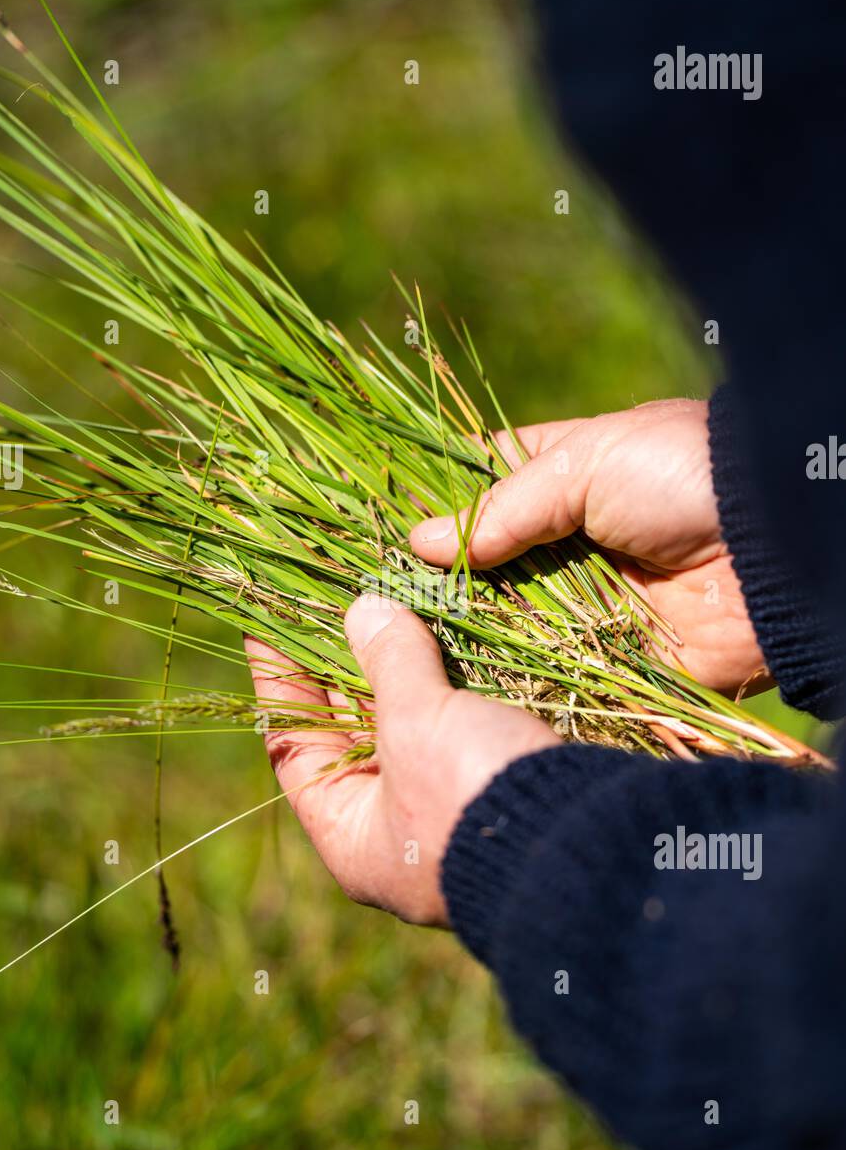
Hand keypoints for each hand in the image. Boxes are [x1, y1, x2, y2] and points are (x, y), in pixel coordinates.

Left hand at [246, 596, 558, 925]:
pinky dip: (448, 679)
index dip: (280, 680)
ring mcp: (452, 811)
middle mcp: (397, 833)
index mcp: (354, 839)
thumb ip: (388, 664)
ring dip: (401, 666)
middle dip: (344, 666)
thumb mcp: (416, 725)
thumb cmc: (472, 796)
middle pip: (352, 734)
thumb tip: (364, 610)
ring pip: (411, 725)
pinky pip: (459, 723)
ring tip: (387, 600)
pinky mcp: (500, 783)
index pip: (294, 746)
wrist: (592, 841)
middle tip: (332, 599)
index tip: (266, 622)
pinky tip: (445, 629)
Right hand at [410, 399, 768, 696]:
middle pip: (488, 561)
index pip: (484, 484)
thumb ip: (505, 507)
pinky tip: (447, 686)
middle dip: (438, 579)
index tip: (378, 527)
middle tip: (373, 598)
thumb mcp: (588, 462)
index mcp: (567, 477)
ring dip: (462, 631)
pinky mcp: (609, 658)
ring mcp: (587, 603)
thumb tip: (423, 543)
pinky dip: (506, 678)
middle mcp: (571, 541)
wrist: (777, 550)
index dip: (434, 504)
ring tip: (394, 645)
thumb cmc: (683, 475)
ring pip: (507, 620)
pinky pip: (547, 670)